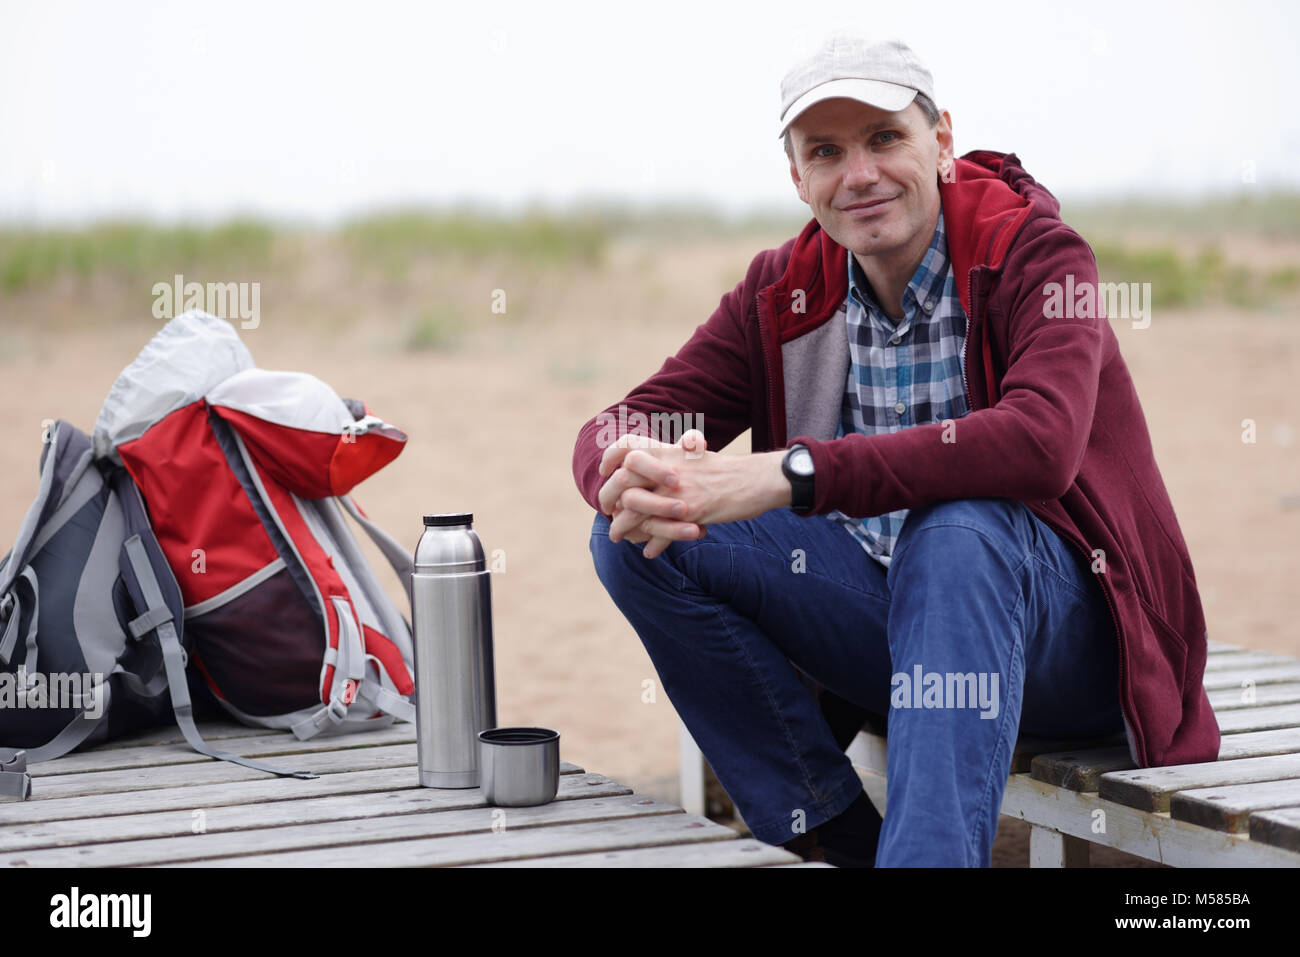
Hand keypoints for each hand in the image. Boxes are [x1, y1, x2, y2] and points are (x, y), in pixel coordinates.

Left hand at [598, 429, 793, 558]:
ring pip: (636, 508)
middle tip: (607, 511)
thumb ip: (673, 464)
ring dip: (623, 526)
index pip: (629, 446)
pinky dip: (653, 543)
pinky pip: (662, 530)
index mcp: (670, 453)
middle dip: (608, 497)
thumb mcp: (697, 460)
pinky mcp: (692, 511)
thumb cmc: (728, 473)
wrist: (757, 480)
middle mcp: (669, 469)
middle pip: (623, 479)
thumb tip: (655, 477)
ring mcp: (678, 490)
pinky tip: (649, 552)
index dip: (612, 457)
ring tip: (617, 537)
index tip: (606, 471)